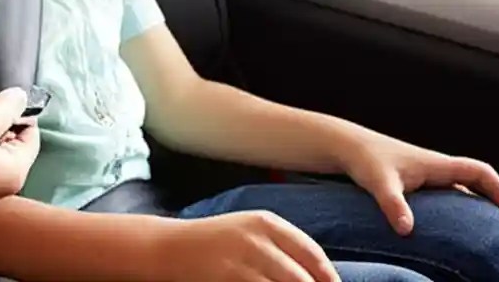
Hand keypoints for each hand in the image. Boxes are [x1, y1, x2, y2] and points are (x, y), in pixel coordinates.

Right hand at [161, 211, 339, 281]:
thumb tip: (322, 274)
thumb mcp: (250, 231)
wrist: (169, 248)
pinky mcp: (227, 278)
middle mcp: (256, 239)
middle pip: (301, 277)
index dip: (329, 277)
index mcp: (267, 223)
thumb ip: (283, 247)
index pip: (312, 254)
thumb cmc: (216, 243)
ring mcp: (240, 261)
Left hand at [341, 130, 498, 234]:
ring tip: (486, 232)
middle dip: (495, 201)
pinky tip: (451, 228)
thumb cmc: (363, 160)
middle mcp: (435, 167)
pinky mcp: (414, 181)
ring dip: (476, 205)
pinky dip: (455, 208)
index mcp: (436, 164)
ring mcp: (426, 174)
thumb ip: (394, 205)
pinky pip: (445, 194)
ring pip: (461, 189)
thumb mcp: (379, 183)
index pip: (480, 172)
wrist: (345, 147)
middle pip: (476, 181)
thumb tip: (407, 230)